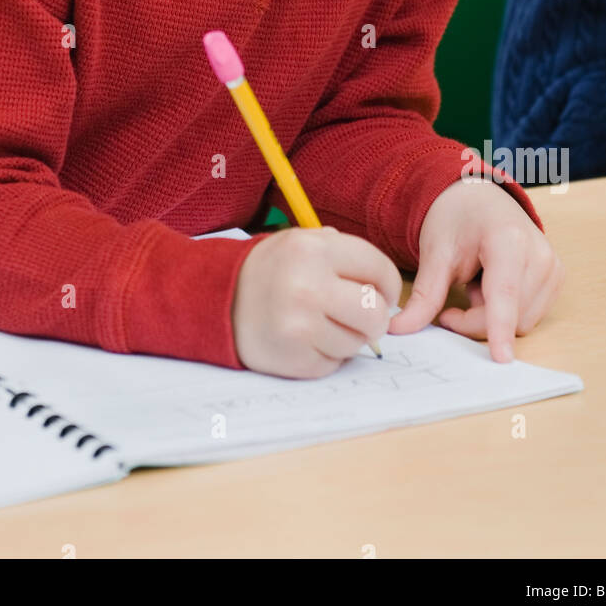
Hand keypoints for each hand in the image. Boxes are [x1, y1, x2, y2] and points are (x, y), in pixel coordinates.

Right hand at [232, 226, 400, 378]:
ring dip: (347, 338)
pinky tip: (306, 340)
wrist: (218, 299)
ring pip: (357, 343)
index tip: (381, 294)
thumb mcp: (301, 242)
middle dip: (373, 318)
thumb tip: (382, 285)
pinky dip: (326, 356)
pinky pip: (334, 363)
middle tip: (358, 317)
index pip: (379, 270)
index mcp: (315, 250)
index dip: (387, 286)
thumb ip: (342, 252)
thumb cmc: (270, 270)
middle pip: (375, 313)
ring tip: (322, 325)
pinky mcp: (293, 357)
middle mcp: (309, 286)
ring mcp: (300, 325)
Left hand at [386, 179, 564, 361]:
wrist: (477, 198)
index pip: (504, 293)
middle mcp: (539, 252)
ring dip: (491, 317)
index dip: (499, 327)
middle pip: (511, 316)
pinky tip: (492, 287)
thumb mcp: (434, 253)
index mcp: (508, 239)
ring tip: (475, 285)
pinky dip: (506, 312)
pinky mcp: (557, 277)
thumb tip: (399, 329)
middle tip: (450, 304)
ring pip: (522, 323)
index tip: (501, 358)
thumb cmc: (456, 219)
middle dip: (475, 320)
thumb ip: (424, 296)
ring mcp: (552, 266)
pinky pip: (530, 316)